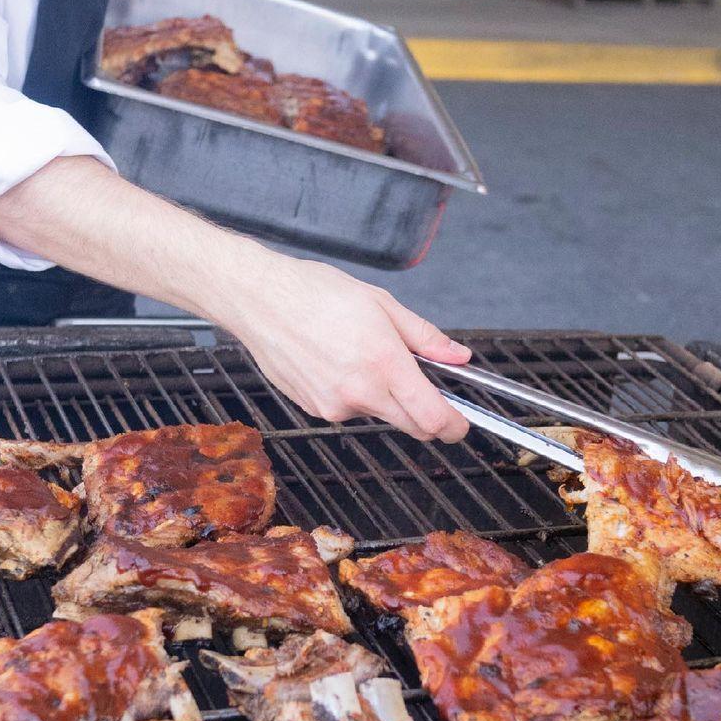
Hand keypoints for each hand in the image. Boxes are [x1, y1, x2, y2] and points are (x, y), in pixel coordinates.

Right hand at [220, 250, 471, 441]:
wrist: (260, 300)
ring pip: (379, 414)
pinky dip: (355, 394)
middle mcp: (360, 392)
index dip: (454, 426)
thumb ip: (425, 337)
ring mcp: (334, 406)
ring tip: (362, 356)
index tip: (461, 423)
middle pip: (412, 426)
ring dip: (385, 397)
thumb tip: (457, 356)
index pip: (432, 418)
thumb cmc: (316, 294)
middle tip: (425, 389)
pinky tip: (337, 363)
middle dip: (427, 416)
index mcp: (384, 363)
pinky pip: (349, 410)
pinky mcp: (315, 410)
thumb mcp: (382, 304)